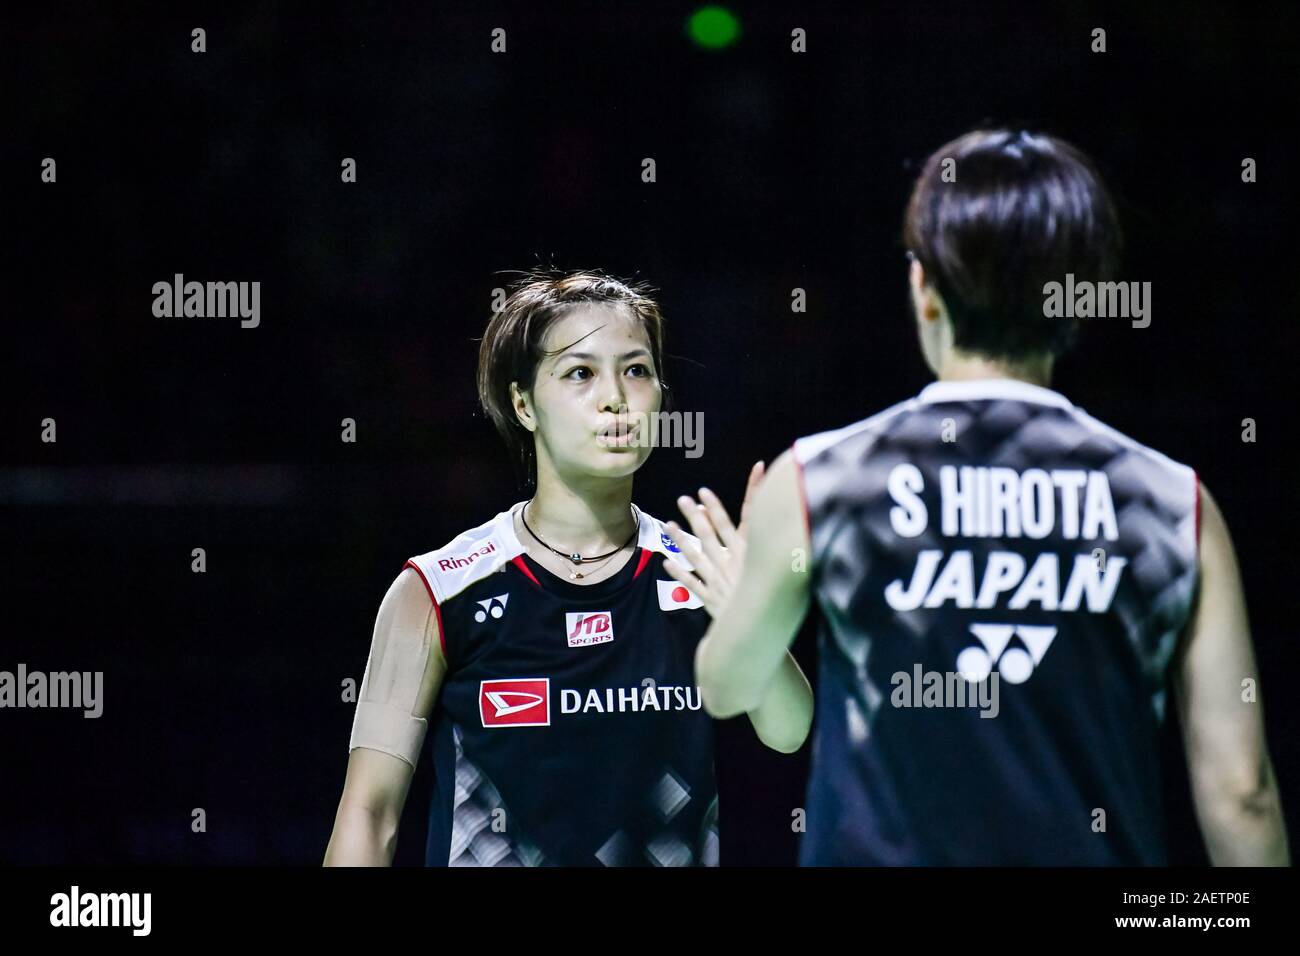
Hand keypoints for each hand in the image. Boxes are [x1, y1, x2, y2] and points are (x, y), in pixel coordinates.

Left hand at [663, 461, 764, 617]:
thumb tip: (776, 524)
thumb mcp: (782, 568)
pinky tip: (667, 563)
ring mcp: (717, 580)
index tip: (703, 492)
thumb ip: (774, 546)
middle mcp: (728, 564)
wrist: (762, 629)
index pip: (727, 524)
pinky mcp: (711, 598)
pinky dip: (679, 573)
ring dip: (681, 540)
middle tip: (682, 500)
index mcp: (746, 554)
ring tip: (669, 524)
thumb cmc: (778, 598)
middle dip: (695, 515)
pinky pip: (691, 583)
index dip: (715, 507)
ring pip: (694, 556)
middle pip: (708, 534)